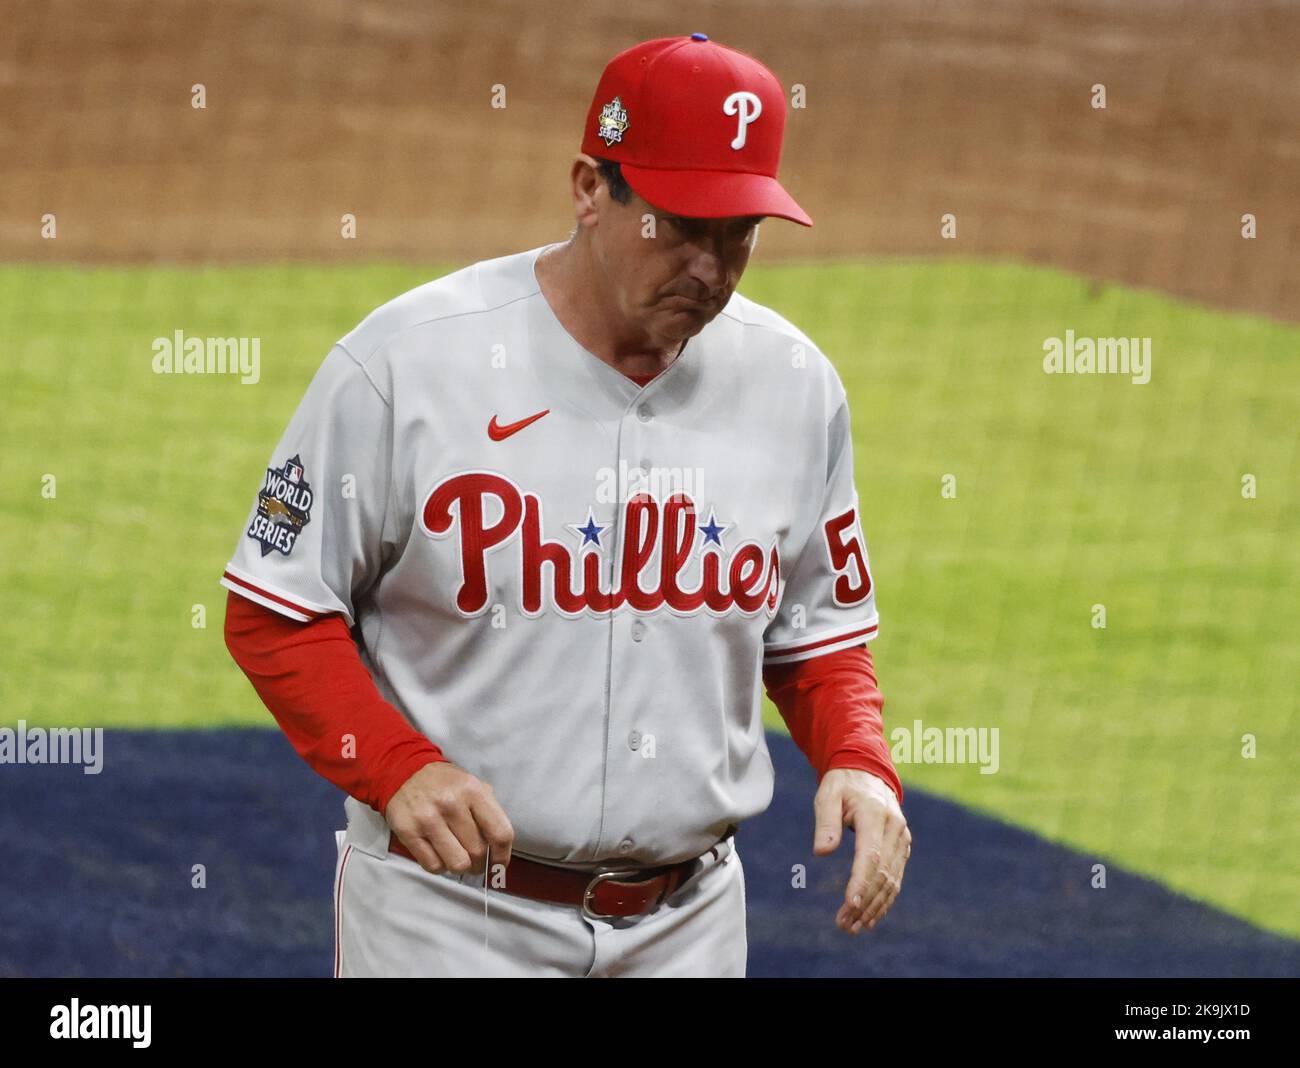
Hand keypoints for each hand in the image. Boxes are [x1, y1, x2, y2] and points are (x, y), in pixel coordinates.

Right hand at [385, 762, 514, 876]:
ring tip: (458, 858)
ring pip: (457, 864)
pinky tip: (440, 854)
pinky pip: (433, 866)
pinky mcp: (408, 832)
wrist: (406, 772)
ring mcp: (428, 819)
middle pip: (478, 852)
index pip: (500, 832)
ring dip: (461, 867)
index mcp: (473, 791)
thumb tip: (500, 850)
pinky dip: (440, 867)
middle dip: (480, 863)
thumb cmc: (445, 784)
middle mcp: (451, 804)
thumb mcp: (474, 786)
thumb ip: (490, 813)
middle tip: (476, 862)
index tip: (500, 865)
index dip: (503, 856)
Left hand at [813, 768, 910, 934]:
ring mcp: (901, 839)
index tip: (849, 904)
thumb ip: (825, 822)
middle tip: (844, 925)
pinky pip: (896, 878)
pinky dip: (884, 899)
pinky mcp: (902, 847)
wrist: (868, 772)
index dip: (861, 882)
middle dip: (864, 902)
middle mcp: (894, 828)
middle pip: (882, 873)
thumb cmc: (842, 784)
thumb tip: (822, 852)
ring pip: (891, 880)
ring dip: (874, 907)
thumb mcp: (827, 794)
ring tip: (853, 927)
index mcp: (875, 814)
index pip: (871, 855)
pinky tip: (871, 917)